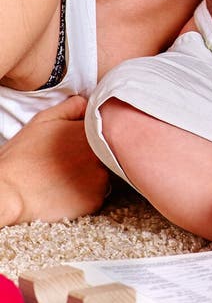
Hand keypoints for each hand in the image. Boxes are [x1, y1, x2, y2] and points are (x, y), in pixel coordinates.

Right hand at [0, 96, 110, 225]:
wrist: (10, 192)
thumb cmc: (23, 156)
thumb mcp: (43, 120)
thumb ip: (71, 106)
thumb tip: (90, 102)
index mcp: (90, 131)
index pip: (107, 127)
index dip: (95, 133)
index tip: (81, 140)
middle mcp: (100, 153)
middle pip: (109, 149)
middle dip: (96, 152)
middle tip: (73, 159)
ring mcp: (101, 178)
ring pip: (105, 171)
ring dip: (93, 172)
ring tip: (68, 175)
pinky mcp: (96, 200)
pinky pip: (99, 193)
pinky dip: (88, 192)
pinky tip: (68, 190)